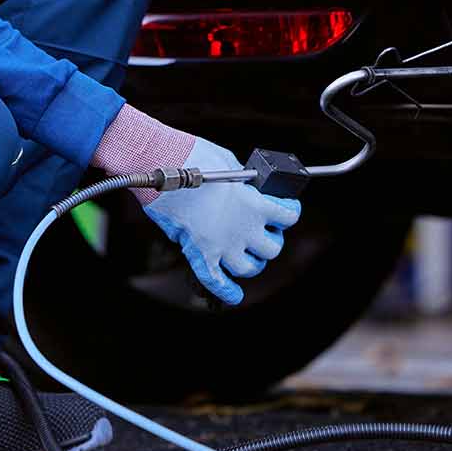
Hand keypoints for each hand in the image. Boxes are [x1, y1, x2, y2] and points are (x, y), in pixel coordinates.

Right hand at [140, 136, 300, 304]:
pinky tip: (234, 294)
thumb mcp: (230, 162)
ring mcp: (222, 244)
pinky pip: (216, 282)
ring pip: (249, 268)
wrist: (162, 164)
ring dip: (252, 262)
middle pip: (272, 248)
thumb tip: (247, 189)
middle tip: (265, 231)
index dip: (290, 211)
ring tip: (248, 253)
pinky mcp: (199, 253)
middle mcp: (243, 229)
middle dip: (271, 240)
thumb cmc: (194, 156)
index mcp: (255, 204)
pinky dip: (226, 291)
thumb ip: (244, 182)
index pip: (288, 216)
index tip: (287, 208)